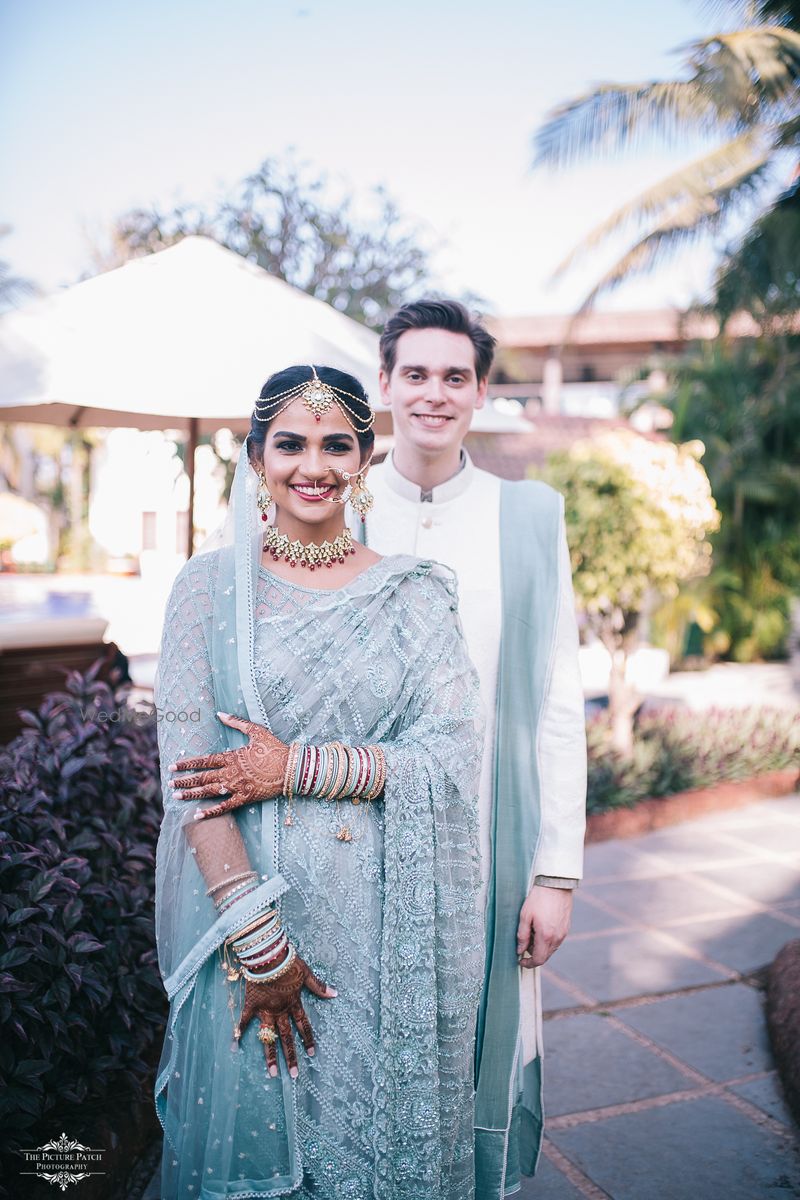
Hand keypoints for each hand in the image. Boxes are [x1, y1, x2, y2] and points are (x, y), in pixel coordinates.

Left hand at [170, 711, 289, 819]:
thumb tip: (219, 713)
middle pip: (203, 777)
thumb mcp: (256, 731)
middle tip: (169, 783)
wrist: (292, 767)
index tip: (173, 766)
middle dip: (185, 780)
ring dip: (192, 794)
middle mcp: (231, 772)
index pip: (204, 760)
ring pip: (210, 791)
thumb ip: (236, 722)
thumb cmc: (275, 748)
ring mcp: (238, 786)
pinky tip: (198, 815)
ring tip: (176, 796)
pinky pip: (225, 806)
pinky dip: (211, 811)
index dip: (187, 764)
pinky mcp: (245, 797)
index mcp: (232, 756)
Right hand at [238, 950, 336, 1077]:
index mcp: (293, 1003)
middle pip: (287, 1038)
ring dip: (271, 1056)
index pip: (303, 1025)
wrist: (268, 955)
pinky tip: (234, 1046)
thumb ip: (318, 986)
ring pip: (268, 1037)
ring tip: (273, 1073)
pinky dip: (238, 1032)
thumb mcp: (306, 973)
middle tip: (295, 1075)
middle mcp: (280, 1011)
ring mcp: (265, 1010)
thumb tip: (335, 994)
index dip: (308, 1039)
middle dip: (291, 1057)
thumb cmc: (288, 961)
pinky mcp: (252, 1005)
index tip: (312, 1054)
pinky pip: (244, 1022)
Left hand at [516, 884, 572, 968]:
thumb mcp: (525, 915)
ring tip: (532, 931)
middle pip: (545, 956)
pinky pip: (556, 941)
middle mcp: (557, 938)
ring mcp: (563, 933)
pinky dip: (547, 940)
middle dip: (533, 954)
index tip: (521, 961)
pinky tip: (541, 927)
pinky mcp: (566, 928)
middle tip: (524, 942)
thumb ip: (522, 935)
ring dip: (540, 946)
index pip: (538, 959)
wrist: (556, 885)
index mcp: (545, 936)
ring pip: (551, 949)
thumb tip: (520, 950)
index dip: (528, 964)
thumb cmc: (539, 898)